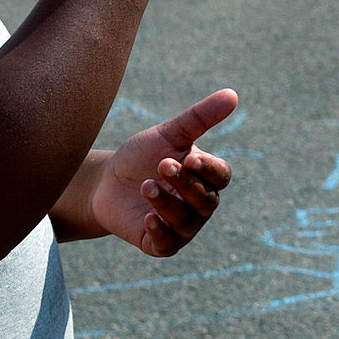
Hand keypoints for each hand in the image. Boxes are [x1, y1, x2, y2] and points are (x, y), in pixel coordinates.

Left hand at [91, 89, 236, 256]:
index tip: (190, 157)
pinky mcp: (160, 243)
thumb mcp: (169, 133)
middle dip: (185, 183)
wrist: (105, 182)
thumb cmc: (143, 156)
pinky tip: (147, 217)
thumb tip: (233, 94)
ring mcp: (182, 226)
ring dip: (167, 204)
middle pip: (206, 199)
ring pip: (186, 221)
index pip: (220, 176)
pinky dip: (160, 232)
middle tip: (163, 164)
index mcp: (207, 178)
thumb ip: (201, 117)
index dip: (208, 169)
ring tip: (145, 186)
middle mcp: (200, 204)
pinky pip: (168, 244)